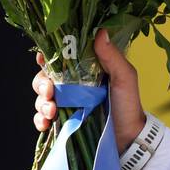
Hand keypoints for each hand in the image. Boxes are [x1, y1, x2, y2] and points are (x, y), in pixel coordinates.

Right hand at [31, 28, 146, 153]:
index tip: (43, 59)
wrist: (129, 138)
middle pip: (45, 78)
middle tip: (49, 92)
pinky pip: (42, 118)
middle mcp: (73, 85)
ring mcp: (67, 104)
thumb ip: (112, 57)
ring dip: (41, 103)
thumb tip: (100, 31)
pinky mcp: (63, 121)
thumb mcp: (124, 78)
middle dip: (41, 84)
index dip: (48, 57)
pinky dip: (39, 120)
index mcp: (86, 70)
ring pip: (41, 98)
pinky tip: (45, 124)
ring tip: (51, 112)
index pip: (61, 58)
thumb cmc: (129, 104)